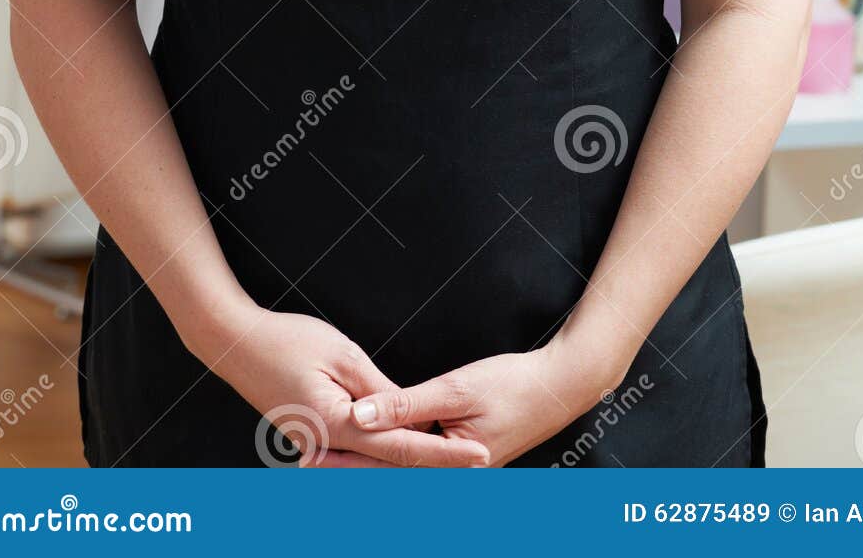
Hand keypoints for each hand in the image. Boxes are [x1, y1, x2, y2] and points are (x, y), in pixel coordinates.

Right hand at [186, 299, 488, 467]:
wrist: (235, 342)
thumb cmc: (288, 339)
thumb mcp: (343, 355)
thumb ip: (380, 392)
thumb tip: (412, 415)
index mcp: (337, 426)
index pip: (402, 449)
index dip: (444, 454)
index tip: (479, 457)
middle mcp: (325, 448)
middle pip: (388, 470)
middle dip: (433, 472)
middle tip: (477, 470)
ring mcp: (315, 447)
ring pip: (371, 468)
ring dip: (409, 469)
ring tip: (451, 467)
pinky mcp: (310, 439)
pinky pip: (353, 457)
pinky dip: (382, 460)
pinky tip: (404, 456)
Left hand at [328, 334, 617, 467]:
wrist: (559, 388)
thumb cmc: (512, 385)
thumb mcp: (455, 389)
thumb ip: (405, 406)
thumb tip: (359, 416)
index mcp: (446, 466)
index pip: (384, 469)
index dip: (345, 463)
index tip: (308, 458)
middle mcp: (450, 478)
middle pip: (388, 477)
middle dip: (347, 470)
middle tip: (303, 463)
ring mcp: (455, 471)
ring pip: (399, 471)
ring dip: (364, 465)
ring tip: (321, 456)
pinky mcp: (458, 459)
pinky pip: (416, 463)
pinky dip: (388, 457)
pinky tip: (367, 447)